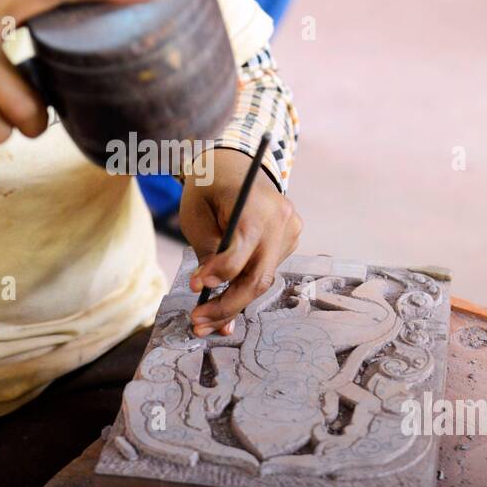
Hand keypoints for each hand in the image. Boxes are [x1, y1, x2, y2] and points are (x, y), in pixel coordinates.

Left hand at [179, 148, 302, 336]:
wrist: (237, 163)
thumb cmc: (210, 186)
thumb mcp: (196, 214)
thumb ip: (207, 251)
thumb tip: (209, 293)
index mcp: (255, 205)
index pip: (241, 250)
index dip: (219, 274)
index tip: (195, 286)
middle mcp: (281, 220)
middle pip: (258, 277)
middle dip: (227, 305)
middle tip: (198, 323)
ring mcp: (290, 231)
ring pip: (264, 280)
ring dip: (234, 304)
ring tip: (206, 321)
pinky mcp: (290, 240)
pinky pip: (267, 271)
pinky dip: (245, 289)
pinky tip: (225, 305)